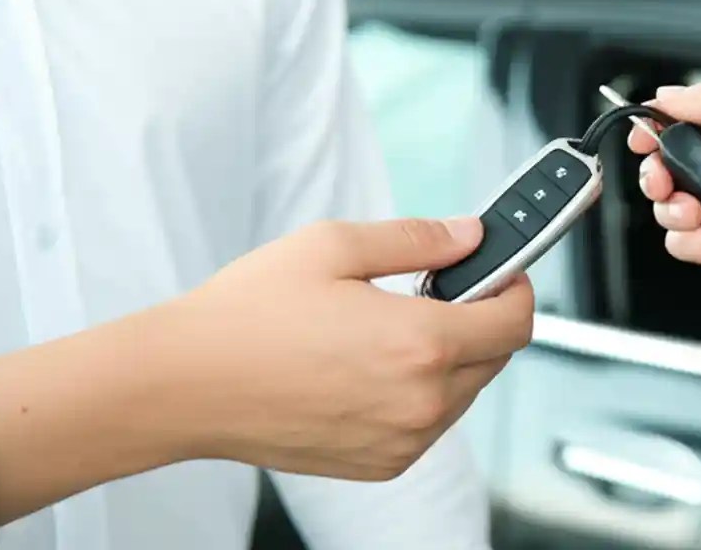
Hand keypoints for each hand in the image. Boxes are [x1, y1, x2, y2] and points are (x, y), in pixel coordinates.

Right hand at [154, 217, 532, 479]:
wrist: (183, 386)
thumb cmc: (247, 316)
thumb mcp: (334, 246)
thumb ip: (417, 239)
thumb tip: (470, 235)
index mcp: (421, 343)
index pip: (515, 320)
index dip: (516, 287)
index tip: (503, 270)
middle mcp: (421, 402)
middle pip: (496, 356)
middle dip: (481, 317)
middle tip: (436, 290)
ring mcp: (402, 441)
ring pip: (466, 392)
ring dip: (452, 357)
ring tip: (392, 327)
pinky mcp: (381, 465)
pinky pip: (431, 423)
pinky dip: (422, 393)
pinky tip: (372, 366)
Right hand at [629, 79, 700, 315]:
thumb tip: (665, 95)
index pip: (684, 126)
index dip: (655, 129)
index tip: (641, 135)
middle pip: (666, 171)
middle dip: (655, 174)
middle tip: (664, 179)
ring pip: (670, 212)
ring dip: (674, 212)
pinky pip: (688, 248)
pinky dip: (698, 245)